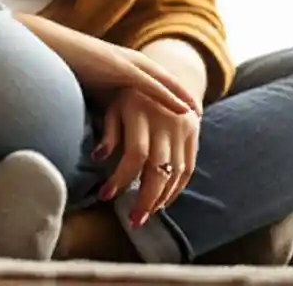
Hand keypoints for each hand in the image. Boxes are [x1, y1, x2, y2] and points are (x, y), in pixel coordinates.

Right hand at [17, 14, 201, 115]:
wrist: (45, 46)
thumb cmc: (63, 69)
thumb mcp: (90, 88)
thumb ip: (103, 102)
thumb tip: (109, 128)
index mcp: (125, 65)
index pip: (156, 81)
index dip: (173, 96)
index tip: (187, 113)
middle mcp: (131, 61)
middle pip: (166, 81)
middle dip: (184, 97)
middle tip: (200, 116)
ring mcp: (127, 61)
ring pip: (164, 82)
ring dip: (183, 98)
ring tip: (198, 115)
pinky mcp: (120, 66)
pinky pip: (151, 84)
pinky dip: (169, 96)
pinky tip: (183, 109)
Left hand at [96, 88, 199, 228]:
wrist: (167, 71)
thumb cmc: (130, 95)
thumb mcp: (115, 106)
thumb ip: (109, 131)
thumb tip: (98, 159)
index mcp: (142, 111)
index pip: (136, 153)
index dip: (121, 178)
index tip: (105, 196)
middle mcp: (166, 120)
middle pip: (159, 168)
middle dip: (145, 198)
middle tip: (134, 221)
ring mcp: (184, 128)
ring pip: (176, 171)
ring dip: (161, 198)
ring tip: (145, 215)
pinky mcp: (195, 134)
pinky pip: (188, 167)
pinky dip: (177, 188)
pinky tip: (163, 201)